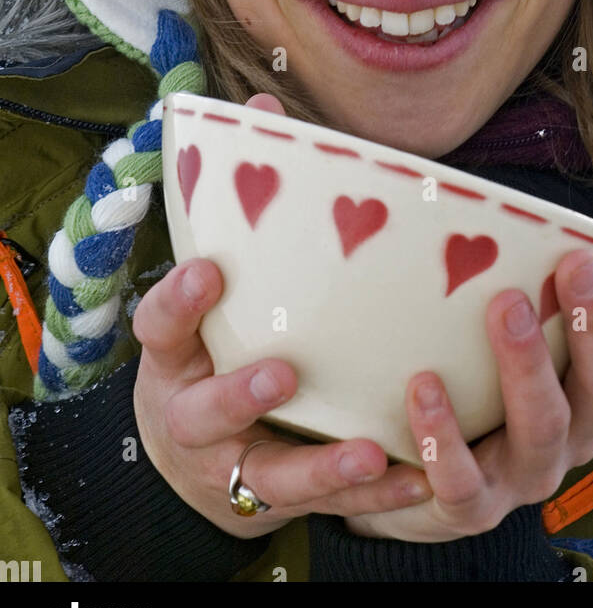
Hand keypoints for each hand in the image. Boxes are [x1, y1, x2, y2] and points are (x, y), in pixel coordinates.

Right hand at [132, 93, 433, 537]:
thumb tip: (262, 102)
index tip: (209, 267)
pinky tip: (418, 477)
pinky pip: (328, 505)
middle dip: (239, 393)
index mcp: (175, 353)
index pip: (159, 326)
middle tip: (283, 370)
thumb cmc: (215, 338)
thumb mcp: (211, 286)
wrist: (197, 454)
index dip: (178, 298)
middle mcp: (193, 414)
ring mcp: (234, 466)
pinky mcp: (280, 499)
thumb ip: (238, 205)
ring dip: (319, 463)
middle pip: (201, 412)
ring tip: (364, 446)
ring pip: (269, 475)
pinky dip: (374, 496)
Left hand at [344, 198, 592, 541]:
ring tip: (505, 305)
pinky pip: (462, 480)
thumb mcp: (544, 321)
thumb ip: (586, 267)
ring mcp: (530, 473)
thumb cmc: (496, 377)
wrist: (427, 482)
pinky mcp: (473, 506)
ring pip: (544, 426)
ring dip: (527, 366)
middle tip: (578, 264)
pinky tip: (422, 386)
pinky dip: (444, 436)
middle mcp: (583, 432)